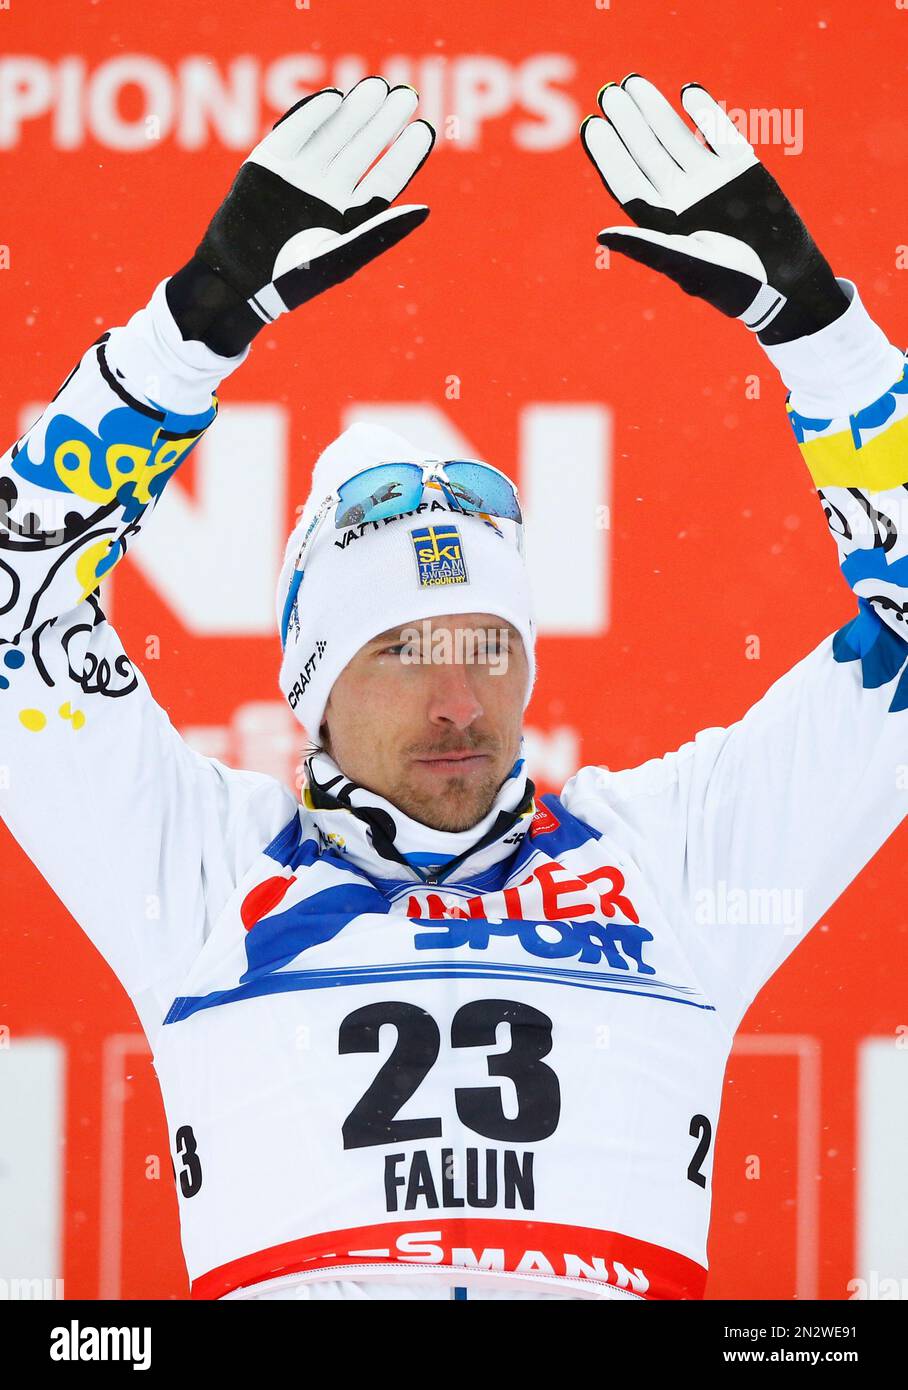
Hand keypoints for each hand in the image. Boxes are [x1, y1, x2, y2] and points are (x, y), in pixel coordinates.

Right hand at [167, 77, 434, 354]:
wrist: (237, 280)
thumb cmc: (292, 279)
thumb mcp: (342, 257)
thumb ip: (381, 232)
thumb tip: (426, 209)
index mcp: (350, 216)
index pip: (385, 179)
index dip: (405, 155)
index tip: (425, 130)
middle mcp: (328, 192)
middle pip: (362, 149)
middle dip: (383, 122)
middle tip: (405, 94)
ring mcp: (299, 175)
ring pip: (333, 134)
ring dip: (354, 111)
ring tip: (378, 87)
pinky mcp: (269, 162)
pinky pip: (295, 130)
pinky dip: (313, 113)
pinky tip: (335, 97)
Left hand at [580, 75, 846, 343]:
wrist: (785, 282)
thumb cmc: (730, 283)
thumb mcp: (684, 263)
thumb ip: (646, 245)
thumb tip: (602, 235)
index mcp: (662, 222)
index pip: (627, 181)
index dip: (608, 154)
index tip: (592, 125)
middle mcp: (682, 198)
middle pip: (647, 153)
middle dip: (628, 123)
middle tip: (609, 93)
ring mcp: (710, 180)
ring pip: (677, 138)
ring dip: (656, 111)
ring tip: (634, 84)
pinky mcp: (742, 169)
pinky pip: (719, 134)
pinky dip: (705, 113)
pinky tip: (687, 93)